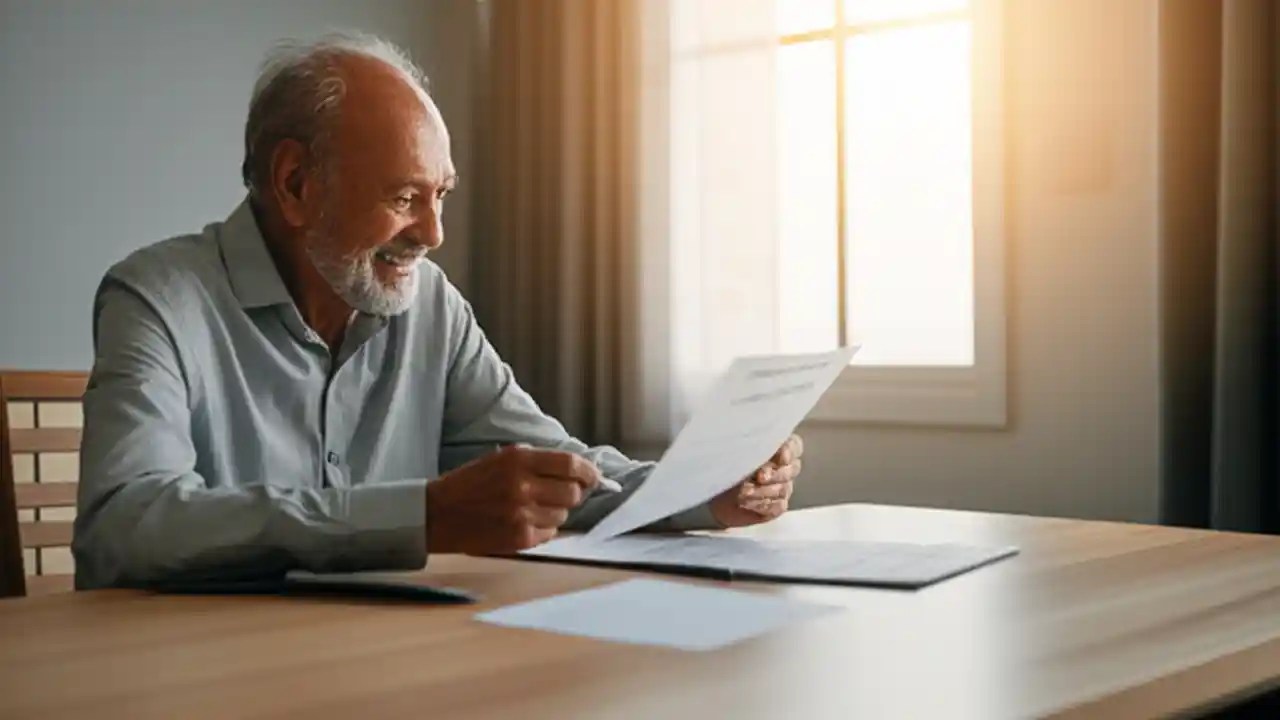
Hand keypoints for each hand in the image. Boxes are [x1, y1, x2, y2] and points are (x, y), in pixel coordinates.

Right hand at [425, 445, 600, 553]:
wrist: (438, 514)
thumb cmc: (471, 484)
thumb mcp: (501, 460)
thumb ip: (538, 462)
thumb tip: (578, 470)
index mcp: (518, 460)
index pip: (570, 464)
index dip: (588, 471)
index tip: (594, 477)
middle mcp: (522, 486)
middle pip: (573, 493)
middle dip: (572, 494)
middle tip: (559, 494)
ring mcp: (522, 514)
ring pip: (563, 515)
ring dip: (555, 512)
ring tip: (530, 508)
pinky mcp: (519, 538)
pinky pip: (549, 534)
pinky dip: (542, 529)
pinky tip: (521, 522)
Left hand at [709, 434, 803, 527]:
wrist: (714, 494)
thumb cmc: (726, 466)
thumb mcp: (736, 454)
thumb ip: (751, 451)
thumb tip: (761, 462)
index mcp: (778, 448)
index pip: (794, 446)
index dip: (790, 451)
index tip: (780, 457)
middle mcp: (785, 468)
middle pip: (793, 469)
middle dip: (775, 474)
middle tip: (758, 477)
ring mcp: (783, 488)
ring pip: (783, 488)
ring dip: (762, 491)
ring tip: (742, 492)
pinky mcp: (777, 506)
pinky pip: (778, 506)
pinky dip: (762, 504)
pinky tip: (747, 503)